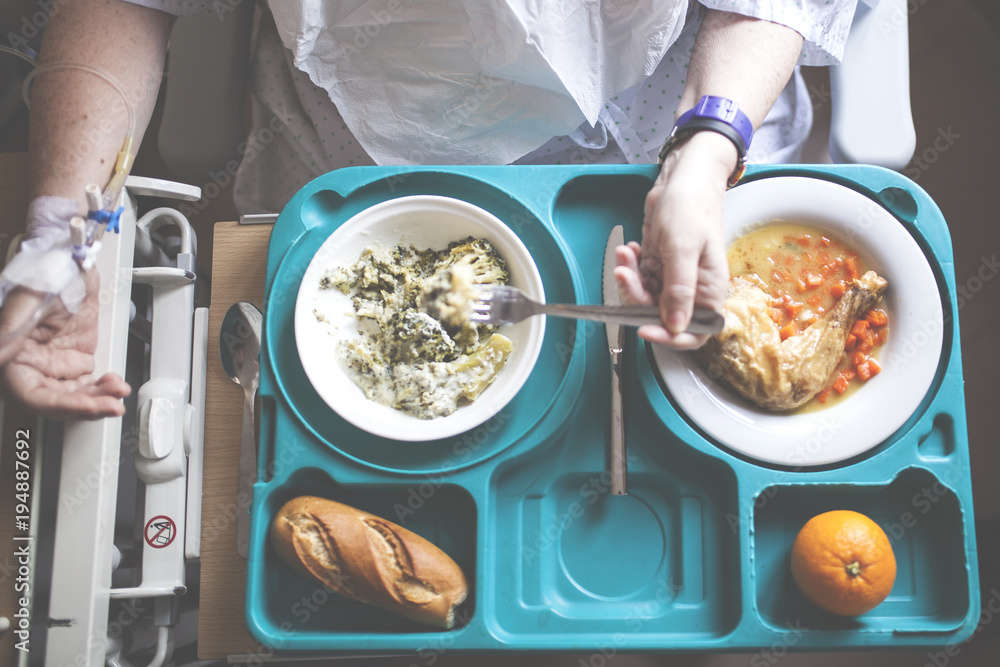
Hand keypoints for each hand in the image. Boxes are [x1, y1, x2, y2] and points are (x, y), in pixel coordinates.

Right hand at [0, 269, 129, 419]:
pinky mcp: (77, 357)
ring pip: (76, 395)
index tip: (85, 406)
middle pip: (58, 400)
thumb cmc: (44, 274)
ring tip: (118, 392)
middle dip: (87, 407)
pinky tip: (116, 383)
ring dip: (100, 398)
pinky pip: (90, 382)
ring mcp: (57, 362)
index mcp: (13, 356)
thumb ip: (9, 334)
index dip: (59, 405)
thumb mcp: (27, 303)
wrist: (70, 260)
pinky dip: (105, 386)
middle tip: (111, 406)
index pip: (33, 395)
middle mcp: (34, 364)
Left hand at [615, 131, 733, 348]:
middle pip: (661, 316)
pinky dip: (630, 267)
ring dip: (629, 279)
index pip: (695, 332)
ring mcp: (673, 280)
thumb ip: (680, 289)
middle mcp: (692, 291)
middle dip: (637, 298)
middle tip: (624, 273)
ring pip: (644, 298)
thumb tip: (677, 326)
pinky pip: (638, 280)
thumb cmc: (692, 208)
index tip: (643, 329)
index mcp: (709, 291)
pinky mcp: (658, 268)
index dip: (670, 337)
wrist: (683, 180)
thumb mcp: (684, 248)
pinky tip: (630, 249)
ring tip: (625, 253)